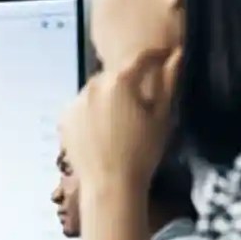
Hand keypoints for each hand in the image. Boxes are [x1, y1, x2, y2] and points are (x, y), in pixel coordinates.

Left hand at [60, 47, 181, 191]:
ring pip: (96, 90)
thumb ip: (168, 81)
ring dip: (109, 95)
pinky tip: (104, 128)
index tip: (166, 55)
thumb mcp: (161, 116)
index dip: (156, 55)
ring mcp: (75, 102)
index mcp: (119, 81)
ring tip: (121, 116)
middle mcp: (92, 86)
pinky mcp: (64, 119)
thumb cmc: (143, 151)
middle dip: (129, 79)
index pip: (141, 58)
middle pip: (115, 74)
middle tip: (142, 94)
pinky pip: (82, 106)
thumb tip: (176, 55)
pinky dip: (93, 110)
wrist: (110, 184)